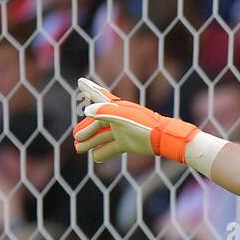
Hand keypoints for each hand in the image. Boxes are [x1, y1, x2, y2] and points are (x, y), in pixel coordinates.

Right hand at [72, 77, 199, 163]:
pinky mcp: (128, 143)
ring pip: (103, 136)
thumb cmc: (143, 125)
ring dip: (91, 142)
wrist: (164, 139)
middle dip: (86, 128)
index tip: (81, 81)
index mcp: (117, 107)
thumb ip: (105, 112)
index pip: (100, 97)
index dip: (90, 89)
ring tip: (79, 149)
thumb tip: (87, 110)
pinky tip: (95, 158)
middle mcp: (118, 118)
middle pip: (98, 122)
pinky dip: (104, 152)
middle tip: (75, 136)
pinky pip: (112, 147)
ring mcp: (123, 131)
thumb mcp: (123, 118)